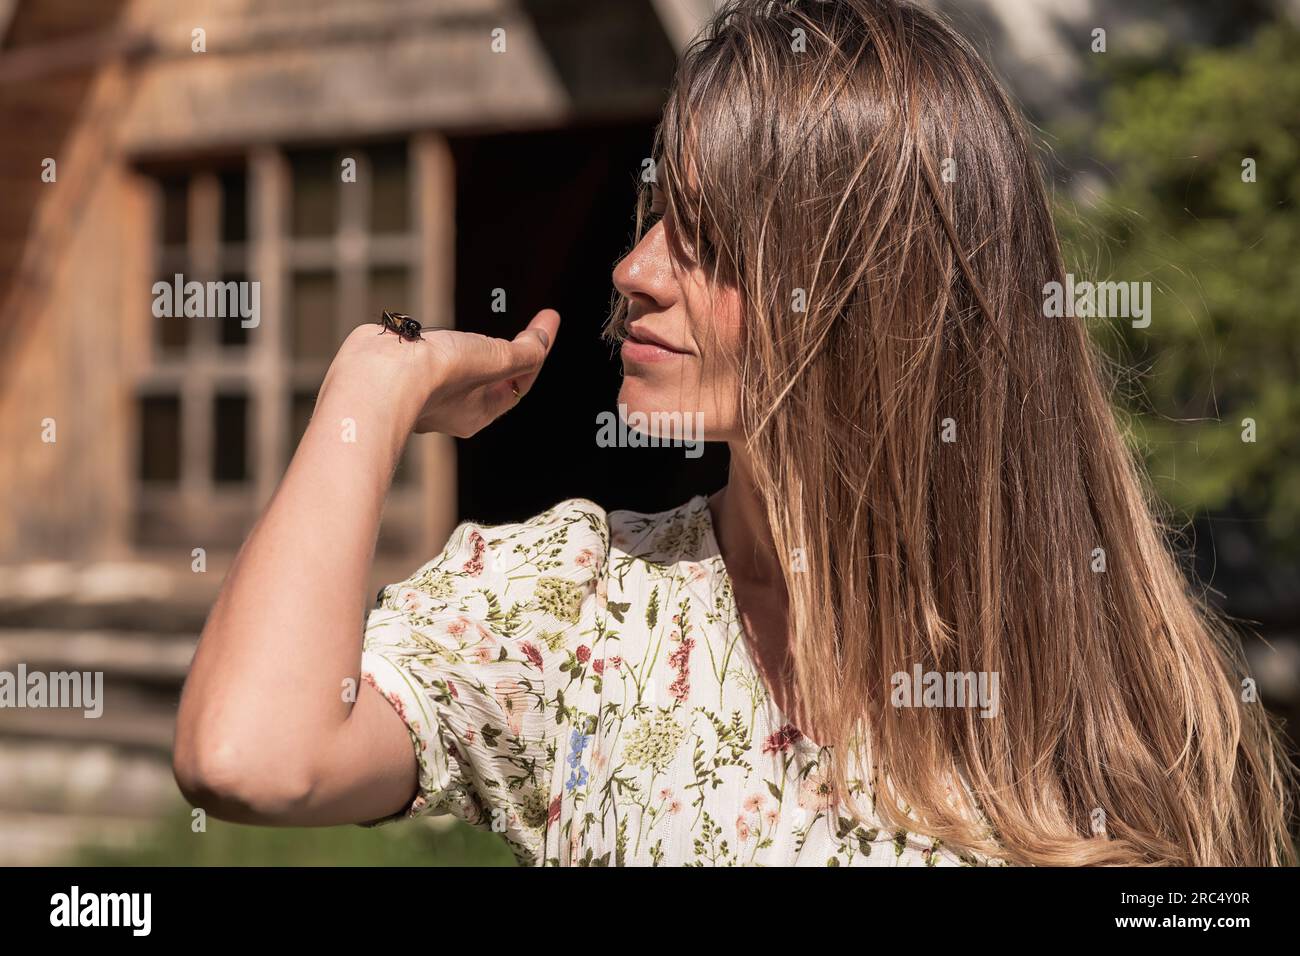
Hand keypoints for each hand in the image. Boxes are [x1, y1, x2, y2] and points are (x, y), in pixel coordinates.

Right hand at [325, 309, 559, 437]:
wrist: (377, 372)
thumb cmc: (437, 376)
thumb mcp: (496, 360)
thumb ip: (524, 354)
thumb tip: (542, 342)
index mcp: (477, 414)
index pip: (519, 384)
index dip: (538, 351)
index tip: (549, 318)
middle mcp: (450, 407)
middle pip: (491, 377)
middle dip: (509, 352)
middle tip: (528, 327)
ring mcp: (422, 390)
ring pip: (457, 367)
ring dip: (470, 346)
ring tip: (480, 326)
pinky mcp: (398, 370)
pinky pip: (426, 355)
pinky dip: (436, 342)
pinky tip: (433, 331)